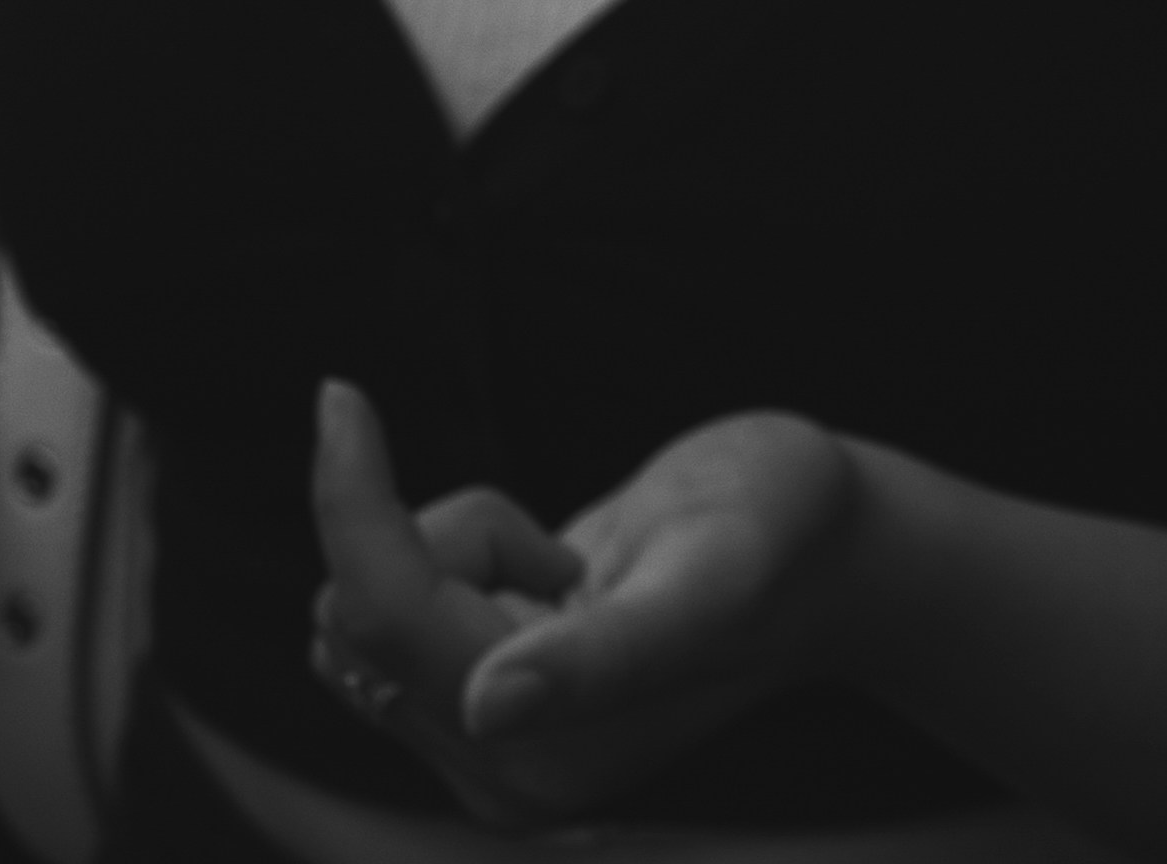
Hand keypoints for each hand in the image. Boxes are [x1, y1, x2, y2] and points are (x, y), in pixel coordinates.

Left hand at [309, 386, 882, 825]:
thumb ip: (604, 652)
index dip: (352, 505)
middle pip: (364, 616)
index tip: (341, 393)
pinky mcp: (472, 710)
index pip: (385, 619)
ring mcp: (483, 747)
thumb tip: (487, 704)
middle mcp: (498, 774)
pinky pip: (386, 620)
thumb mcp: (710, 578)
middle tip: (572, 547)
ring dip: (456, 551)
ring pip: (366, 615)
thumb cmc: (784, 541)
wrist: (825, 552)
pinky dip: (452, 566)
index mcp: (546, 757)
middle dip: (456, 536)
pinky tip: (545, 581)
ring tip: (573, 564)